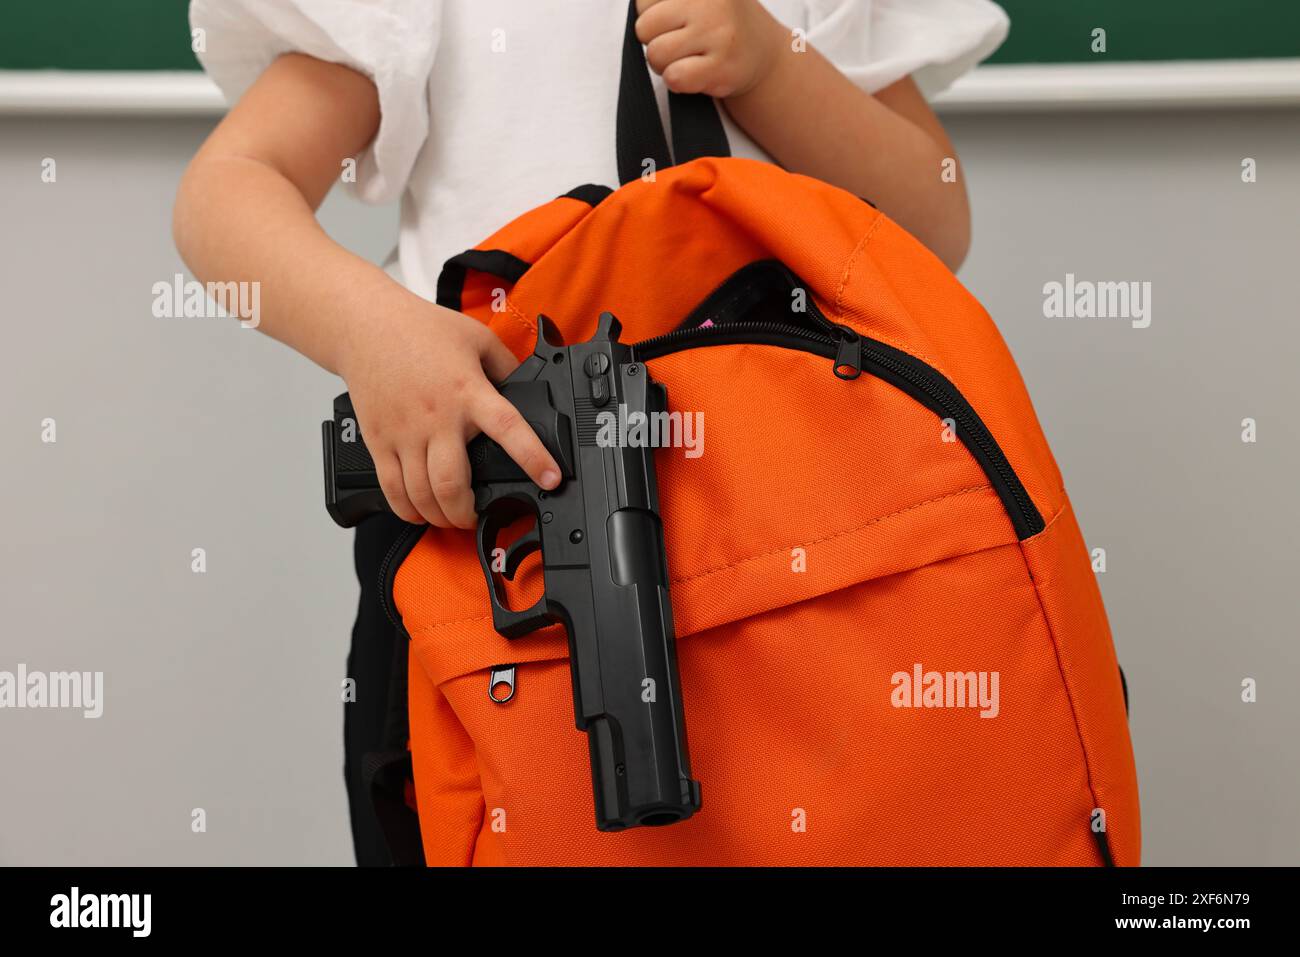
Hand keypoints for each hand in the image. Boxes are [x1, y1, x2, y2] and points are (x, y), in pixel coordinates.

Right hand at [338, 300, 560, 528]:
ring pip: (421, 493)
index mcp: (467, 391)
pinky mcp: (379, 441)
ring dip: (440, 516)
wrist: (366, 326)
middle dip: (467, 512)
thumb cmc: (421, 329)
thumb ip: (506, 367)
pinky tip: (419, 513)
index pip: (508, 428)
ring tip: (452, 517)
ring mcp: (404, 433)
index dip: (533, 457)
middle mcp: (436, 418)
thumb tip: (530, 391)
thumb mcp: (477, 338)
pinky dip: (407, 510)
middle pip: (451, 483)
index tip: (551, 479)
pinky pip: (391, 489)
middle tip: (476, 515)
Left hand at [635, 0, 785, 97]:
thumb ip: (665, 1)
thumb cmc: (719, 25)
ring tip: (689, 59)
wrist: (765, 54)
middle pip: (644, 28)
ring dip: (666, 65)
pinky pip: (674, 77)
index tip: (676, 23)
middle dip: (655, 42)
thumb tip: (638, 9)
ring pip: (656, 54)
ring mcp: (717, 33)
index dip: (654, 18)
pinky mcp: (722, 66)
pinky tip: (696, 73)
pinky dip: (678, 81)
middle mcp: (710, 1)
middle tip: (680, 44)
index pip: (643, 2)